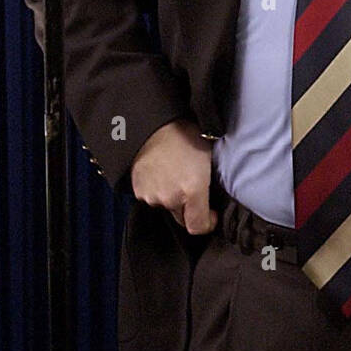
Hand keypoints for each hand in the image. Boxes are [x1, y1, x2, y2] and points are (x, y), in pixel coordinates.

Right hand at [130, 119, 217, 234]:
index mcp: (193, 190)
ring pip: (166, 207)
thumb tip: (212, 197)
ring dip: (171, 197)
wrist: (154, 123)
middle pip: (182, 218)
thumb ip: (208, 184)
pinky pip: (151, 198)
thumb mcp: (208, 157)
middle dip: (189, 208)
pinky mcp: (138, 191)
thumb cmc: (185, 134)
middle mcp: (171, 198)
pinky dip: (157, 190)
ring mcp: (152, 196)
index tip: (212, 214)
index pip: (198, 227)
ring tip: (174, 174)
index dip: (208, 223)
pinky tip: (161, 173)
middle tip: (191, 188)